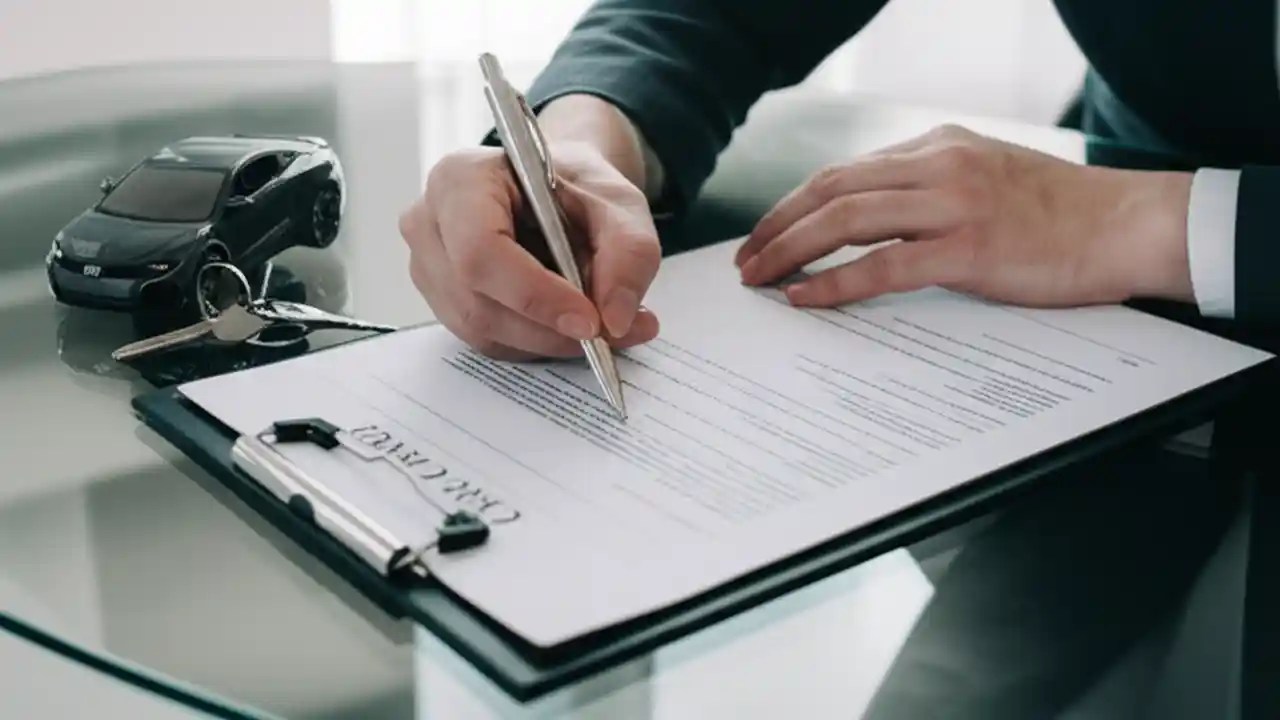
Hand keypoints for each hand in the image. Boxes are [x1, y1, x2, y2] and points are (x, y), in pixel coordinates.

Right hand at [399, 142, 660, 359]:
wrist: (558, 192)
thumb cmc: (578, 188)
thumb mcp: (621, 205)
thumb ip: (629, 254)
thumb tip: (615, 319)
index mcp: (461, 178)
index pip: (480, 250)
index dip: (534, 294)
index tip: (589, 320)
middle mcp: (430, 223)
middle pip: (478, 301)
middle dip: (550, 329)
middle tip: (612, 332)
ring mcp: (429, 266)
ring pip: (482, 329)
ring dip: (547, 341)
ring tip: (603, 329)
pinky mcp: (444, 301)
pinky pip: (487, 340)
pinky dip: (535, 343)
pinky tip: (567, 325)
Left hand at [736, 125, 1194, 308]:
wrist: (1125, 225)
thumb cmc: (1058, 213)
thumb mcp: (986, 177)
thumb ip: (930, 188)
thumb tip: (871, 218)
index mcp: (938, 146)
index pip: (844, 172)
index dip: (794, 204)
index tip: (766, 232)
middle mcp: (938, 165)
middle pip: (830, 190)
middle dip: (777, 225)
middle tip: (745, 260)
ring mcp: (953, 204)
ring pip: (845, 219)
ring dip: (790, 250)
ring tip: (759, 278)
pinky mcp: (968, 248)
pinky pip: (882, 265)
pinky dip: (834, 283)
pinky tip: (805, 297)